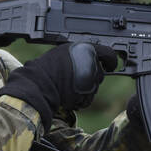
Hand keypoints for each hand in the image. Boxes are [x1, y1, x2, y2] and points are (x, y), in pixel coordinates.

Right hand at [1, 42, 118, 129]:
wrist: (38, 83)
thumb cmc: (48, 67)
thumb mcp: (66, 52)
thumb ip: (83, 54)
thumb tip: (96, 58)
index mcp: (87, 50)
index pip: (109, 54)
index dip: (112, 61)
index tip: (111, 65)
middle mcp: (91, 65)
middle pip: (99, 74)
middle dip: (90, 77)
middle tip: (73, 77)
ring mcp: (89, 81)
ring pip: (93, 88)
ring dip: (84, 89)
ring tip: (66, 86)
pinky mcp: (85, 96)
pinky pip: (87, 100)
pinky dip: (79, 100)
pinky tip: (67, 94)